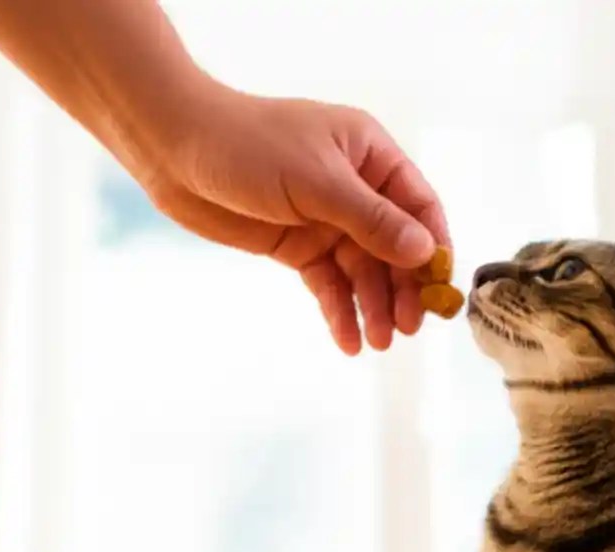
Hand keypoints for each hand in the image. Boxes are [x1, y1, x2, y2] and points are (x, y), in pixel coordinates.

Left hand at [146, 82, 450, 355]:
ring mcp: (325, 219)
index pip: (418, 205)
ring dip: (372, 306)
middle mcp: (354, 188)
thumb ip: (372, 220)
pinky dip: (338, 310)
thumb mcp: (317, 182)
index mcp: (369, 154)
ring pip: (361, 270)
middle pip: (393, 246)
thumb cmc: (248, 146)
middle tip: (407, 328)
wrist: (175, 151)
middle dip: (402, 288)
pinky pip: (327, 282)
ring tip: (377, 342)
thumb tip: (424, 251)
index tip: (439, 290)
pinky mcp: (296, 245)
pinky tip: (348, 341)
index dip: (432, 248)